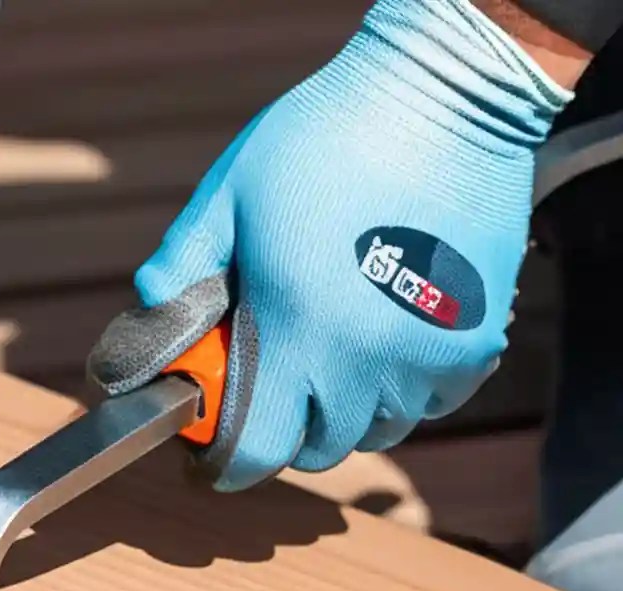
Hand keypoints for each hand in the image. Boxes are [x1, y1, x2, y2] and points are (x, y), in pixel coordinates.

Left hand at [88, 0, 570, 490]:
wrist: (442, 98)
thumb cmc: (322, 141)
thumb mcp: (228, 197)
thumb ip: (179, 269)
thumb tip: (146, 324)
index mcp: (297, 332)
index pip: (256, 449)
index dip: (223, 460)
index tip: (207, 448)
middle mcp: (367, 362)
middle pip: (316, 446)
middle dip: (280, 425)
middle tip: (263, 375)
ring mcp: (429, 357)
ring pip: (375, 429)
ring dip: (340, 411)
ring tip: (320, 349)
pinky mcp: (476, 341)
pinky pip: (429, 403)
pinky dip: (397, 391)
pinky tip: (376, 339)